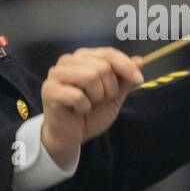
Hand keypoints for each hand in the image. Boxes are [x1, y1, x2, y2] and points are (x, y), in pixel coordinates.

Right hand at [40, 47, 144, 167]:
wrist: (72, 136)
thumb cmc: (91, 113)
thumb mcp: (114, 96)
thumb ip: (125, 79)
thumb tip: (139, 60)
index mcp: (83, 58)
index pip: (109, 53)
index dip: (126, 66)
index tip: (138, 80)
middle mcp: (68, 61)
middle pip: (102, 66)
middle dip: (110, 88)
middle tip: (101, 100)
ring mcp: (56, 74)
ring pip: (90, 77)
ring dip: (97, 97)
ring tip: (90, 104)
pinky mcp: (49, 90)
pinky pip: (78, 96)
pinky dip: (84, 107)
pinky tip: (78, 110)